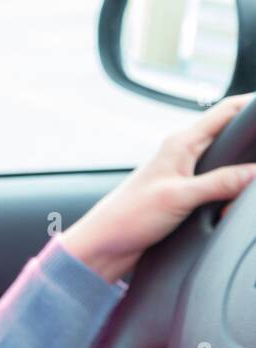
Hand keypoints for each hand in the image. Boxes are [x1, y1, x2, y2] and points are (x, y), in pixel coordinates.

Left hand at [61, 92, 255, 284]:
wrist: (107, 243)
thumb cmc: (129, 215)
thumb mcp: (179, 197)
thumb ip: (220, 183)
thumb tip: (255, 172)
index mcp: (181, 143)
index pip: (226, 111)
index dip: (252, 104)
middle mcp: (184, 153)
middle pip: (232, 135)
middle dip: (255, 144)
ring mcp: (186, 173)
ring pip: (229, 162)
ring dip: (244, 173)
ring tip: (249, 185)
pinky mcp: (186, 193)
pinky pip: (221, 185)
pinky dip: (233, 192)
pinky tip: (237, 201)